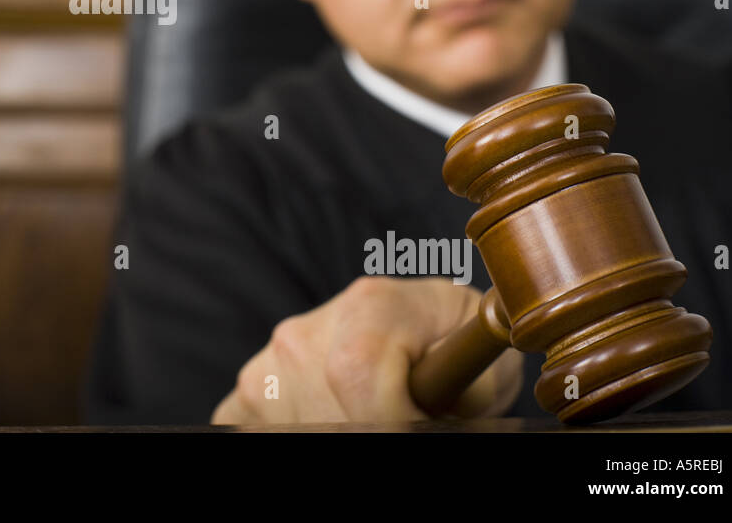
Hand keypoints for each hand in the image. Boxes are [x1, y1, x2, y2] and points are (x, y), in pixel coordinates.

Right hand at [210, 275, 522, 423]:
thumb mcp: (480, 354)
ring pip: (297, 423)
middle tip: (400, 414)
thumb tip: (440, 390)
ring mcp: (273, 356)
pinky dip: (294, 424)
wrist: (417, 324)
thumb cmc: (453, 346)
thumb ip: (465, 372)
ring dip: (336, 425)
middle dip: (372, 426)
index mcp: (372, 304)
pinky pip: (255, 423)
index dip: (396, 415)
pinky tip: (329, 414)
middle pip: (329, 412)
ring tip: (371, 410)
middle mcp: (309, 326)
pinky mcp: (251, 384)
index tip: (420, 418)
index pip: (358, 374)